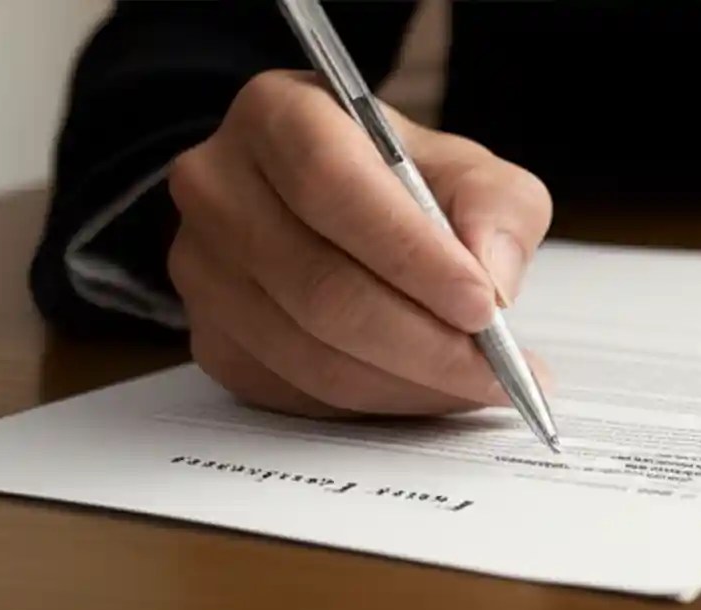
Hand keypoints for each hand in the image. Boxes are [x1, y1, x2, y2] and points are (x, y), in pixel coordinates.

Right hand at [167, 70, 552, 416]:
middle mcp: (220, 187)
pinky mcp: (211, 339)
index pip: (334, 186)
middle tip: (495, 369)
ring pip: (310, 354)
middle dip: (424, 343)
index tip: (483, 306)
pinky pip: (299, 392)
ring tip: (476, 383)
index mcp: (279, 115)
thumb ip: (497, 209)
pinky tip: (426, 389)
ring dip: (408, 383)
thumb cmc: (401, 183)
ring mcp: (203, 270)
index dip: (412, 256)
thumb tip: (493, 279)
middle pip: (321, 287)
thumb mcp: (468, 170)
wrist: (335, 211)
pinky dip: (377, 402)